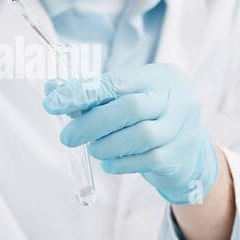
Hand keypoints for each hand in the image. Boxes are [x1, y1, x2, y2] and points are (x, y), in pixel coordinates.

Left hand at [44, 64, 218, 204]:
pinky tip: (109, 161)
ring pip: (140, 136)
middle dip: (92, 123)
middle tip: (68, 136)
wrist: (188, 150)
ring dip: (107, 144)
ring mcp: (181, 128)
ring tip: (94, 148)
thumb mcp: (126, 97)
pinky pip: (146, 160)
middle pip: (131, 108)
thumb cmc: (149, 117)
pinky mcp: (178, 155)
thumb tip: (52, 90)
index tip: (53, 102)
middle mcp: (176, 98)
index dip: (83, 92)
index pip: (117, 81)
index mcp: (159, 76)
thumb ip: (92, 94)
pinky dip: (120, 162)